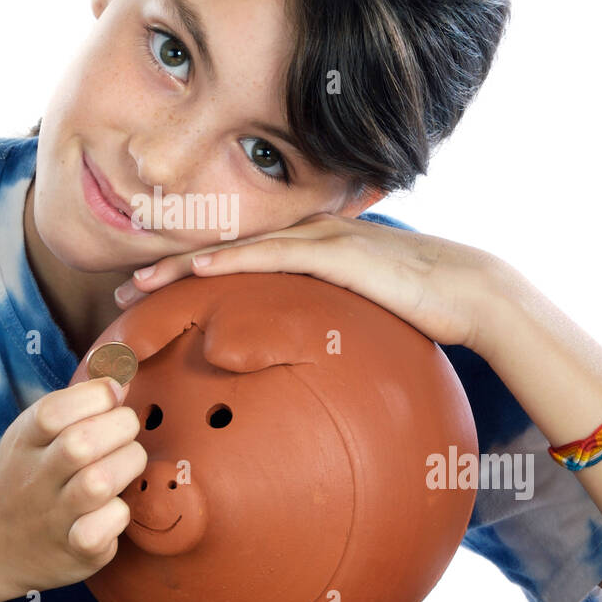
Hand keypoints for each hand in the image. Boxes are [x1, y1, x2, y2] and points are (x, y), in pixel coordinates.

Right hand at [0, 376, 146, 601]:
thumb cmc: (26, 477)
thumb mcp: (35, 433)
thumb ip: (78, 402)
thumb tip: (122, 374)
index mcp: (25, 441)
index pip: (53, 411)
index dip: (94, 395)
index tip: (113, 393)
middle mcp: (35, 479)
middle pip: (80, 444)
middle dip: (121, 427)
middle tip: (125, 432)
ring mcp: (53, 518)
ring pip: (97, 484)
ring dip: (126, 466)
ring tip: (125, 465)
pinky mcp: (74, 553)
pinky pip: (101, 531)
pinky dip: (116, 517)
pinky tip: (113, 510)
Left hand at [112, 212, 504, 353]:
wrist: (474, 292)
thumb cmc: (425, 308)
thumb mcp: (366, 320)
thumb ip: (334, 329)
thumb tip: (313, 364)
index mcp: (313, 251)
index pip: (241, 258)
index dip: (193, 271)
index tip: (154, 293)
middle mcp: (310, 237)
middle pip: (226, 248)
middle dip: (172, 267)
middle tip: (127, 289)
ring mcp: (323, 242)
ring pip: (238, 247)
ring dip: (185, 263)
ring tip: (141, 283)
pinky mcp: (339, 255)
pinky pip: (273, 255)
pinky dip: (232, 260)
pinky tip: (197, 269)